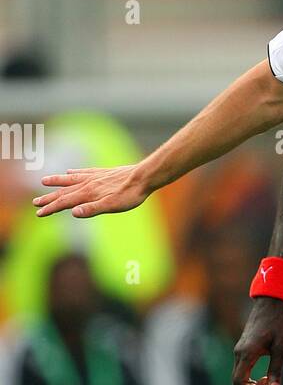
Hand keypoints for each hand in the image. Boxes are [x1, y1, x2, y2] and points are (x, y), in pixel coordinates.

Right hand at [33, 165, 149, 217]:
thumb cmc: (130, 195)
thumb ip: (92, 209)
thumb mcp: (112, 206)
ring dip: (57, 181)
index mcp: (88, 193)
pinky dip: (74, 173)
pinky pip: (84, 172)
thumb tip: (73, 213)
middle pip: (64, 191)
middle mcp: (88, 184)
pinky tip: (70, 171)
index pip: (65, 202)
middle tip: (35, 202)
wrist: (144, 177)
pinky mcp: (103, 173)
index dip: (51, 208)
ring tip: (44, 181)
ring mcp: (95, 177)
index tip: (39, 213)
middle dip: (49, 198)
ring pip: (71, 179)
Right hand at [232, 298, 282, 384]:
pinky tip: (263, 375)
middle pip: (235, 383)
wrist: (270, 304)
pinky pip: (240, 369)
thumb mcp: (282, 349)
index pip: (239, 382)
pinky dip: (248, 377)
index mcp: (247, 354)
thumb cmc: (278, 324)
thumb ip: (276, 370)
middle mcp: (239, 353)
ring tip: (268, 382)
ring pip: (237, 376)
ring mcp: (238, 350)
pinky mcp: (241, 348)